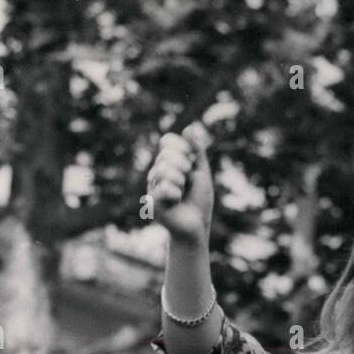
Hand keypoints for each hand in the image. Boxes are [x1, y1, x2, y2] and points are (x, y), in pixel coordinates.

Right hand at [147, 122, 213, 244]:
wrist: (196, 226)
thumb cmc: (199, 201)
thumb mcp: (201, 172)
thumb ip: (197, 150)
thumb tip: (190, 127)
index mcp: (169, 163)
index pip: (167, 142)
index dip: (181, 147)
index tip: (191, 161)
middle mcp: (158, 172)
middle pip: (166, 154)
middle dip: (183, 166)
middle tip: (187, 181)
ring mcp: (153, 186)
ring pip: (163, 169)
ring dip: (180, 181)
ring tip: (182, 194)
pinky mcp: (151, 200)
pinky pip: (163, 186)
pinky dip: (175, 194)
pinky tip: (175, 202)